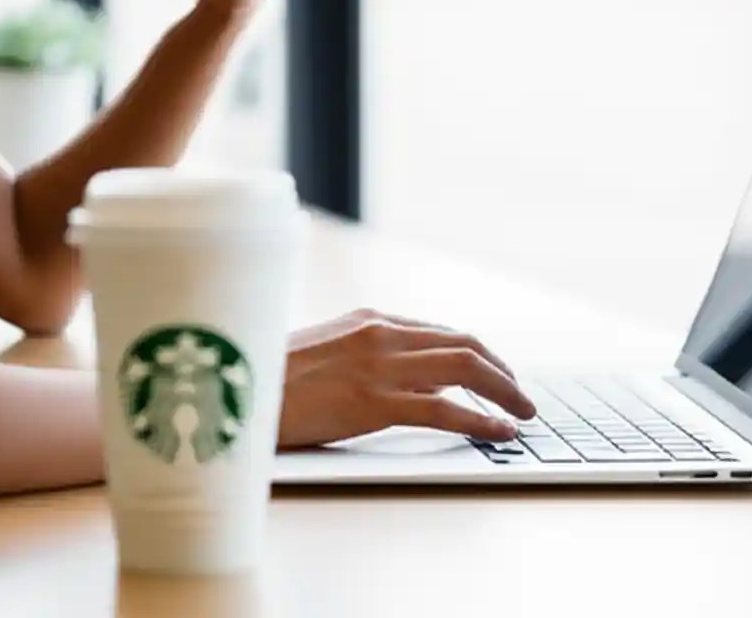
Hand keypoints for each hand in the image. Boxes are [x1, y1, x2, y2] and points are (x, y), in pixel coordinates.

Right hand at [278, 309, 536, 447]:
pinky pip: (445, 409)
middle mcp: (380, 334)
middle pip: (464, 344)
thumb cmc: (268, 381)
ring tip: (523, 412)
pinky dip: (482, 420)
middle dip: (501, 370)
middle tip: (521, 395)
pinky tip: (501, 432)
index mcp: (368, 320)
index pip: (441, 332)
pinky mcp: (374, 400)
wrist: (228, 391)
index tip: (496, 373)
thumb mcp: (322, 355)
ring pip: (465, 369)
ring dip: (504, 391)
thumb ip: (366, 359)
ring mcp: (379, 365)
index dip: (478, 354)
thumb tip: (412, 384)